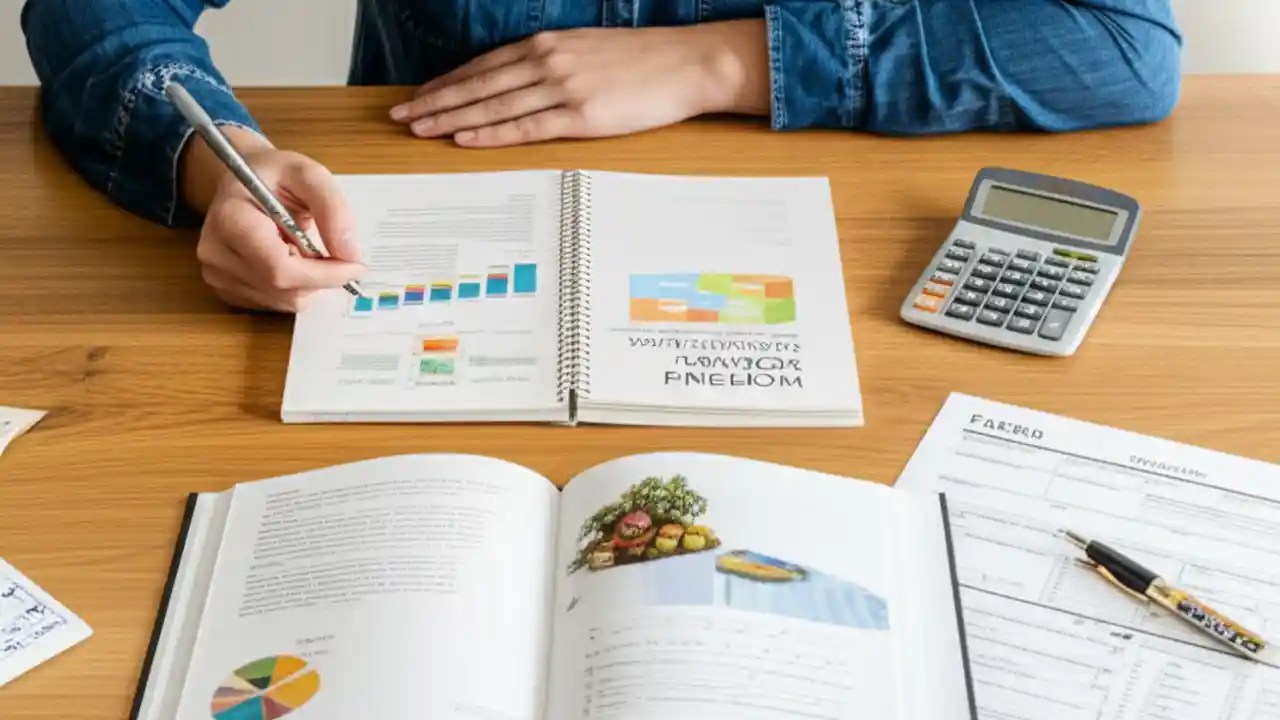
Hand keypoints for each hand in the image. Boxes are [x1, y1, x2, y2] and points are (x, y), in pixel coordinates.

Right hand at [181, 129, 364, 311]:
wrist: (243, 179)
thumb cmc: (273, 175)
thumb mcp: (309, 175)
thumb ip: (333, 210)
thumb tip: (350, 254)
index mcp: (230, 219)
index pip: (280, 268)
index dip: (323, 274)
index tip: (354, 265)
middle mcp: (215, 252)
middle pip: (284, 288)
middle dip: (320, 276)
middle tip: (334, 251)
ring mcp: (217, 275)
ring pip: (284, 300)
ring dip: (309, 281)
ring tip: (301, 245)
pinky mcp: (226, 290)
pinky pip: (275, 303)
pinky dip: (295, 287)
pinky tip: (288, 258)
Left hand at [388, 20, 769, 146]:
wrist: (687, 64)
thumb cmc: (644, 62)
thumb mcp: (589, 51)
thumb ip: (554, 65)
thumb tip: (525, 83)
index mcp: (548, 44)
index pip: (483, 65)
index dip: (447, 82)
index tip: (419, 95)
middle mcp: (548, 61)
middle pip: (478, 83)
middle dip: (435, 100)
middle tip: (400, 115)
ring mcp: (562, 87)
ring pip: (492, 105)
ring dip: (451, 117)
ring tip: (419, 128)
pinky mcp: (581, 115)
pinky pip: (524, 126)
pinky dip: (490, 133)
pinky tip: (463, 138)